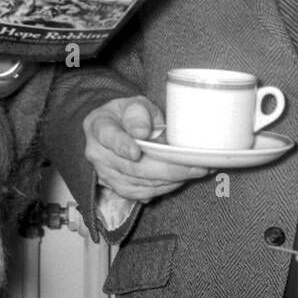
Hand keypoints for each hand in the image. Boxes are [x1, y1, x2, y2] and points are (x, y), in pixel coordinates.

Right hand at [83, 95, 206, 201]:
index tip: (136, 152)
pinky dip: (167, 187)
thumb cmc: (129, 116)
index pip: (108, 136)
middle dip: (168, 168)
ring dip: (173, 179)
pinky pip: (145, 193)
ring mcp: (107, 175)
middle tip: (195, 165)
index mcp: (100, 126)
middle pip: (133, 167)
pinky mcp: (120, 189)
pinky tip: (185, 178)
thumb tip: (142, 131)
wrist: (118, 130)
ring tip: (198, 170)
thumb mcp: (135, 104)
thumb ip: (139, 113)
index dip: (122, 145)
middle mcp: (99, 154)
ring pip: (142, 183)